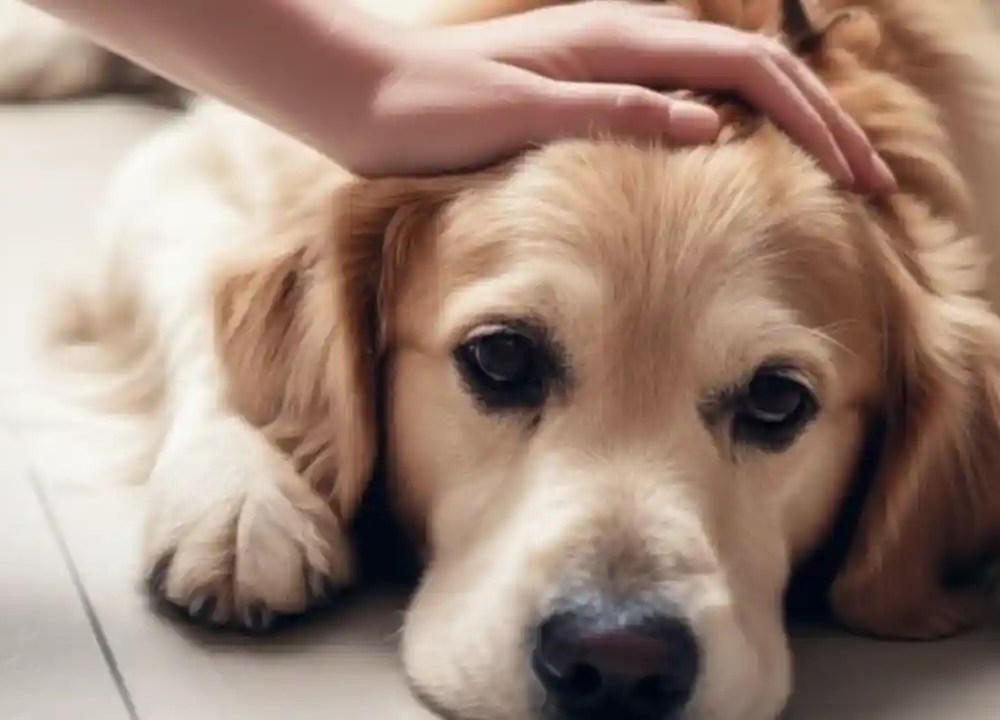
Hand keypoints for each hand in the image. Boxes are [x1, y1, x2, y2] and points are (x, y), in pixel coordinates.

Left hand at [343, 1, 891, 190]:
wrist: (362, 98)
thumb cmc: (428, 110)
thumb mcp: (519, 116)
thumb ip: (612, 113)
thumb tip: (712, 126)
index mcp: (615, 41)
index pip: (745, 70)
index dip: (810, 118)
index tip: (854, 172)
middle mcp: (619, 41)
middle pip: (749, 72)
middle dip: (816, 123)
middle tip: (869, 182)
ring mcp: (604, 63)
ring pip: (720, 84)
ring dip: (781, 126)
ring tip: (826, 176)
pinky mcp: (584, 89)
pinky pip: (678, 103)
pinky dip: (727, 130)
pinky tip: (737, 168)